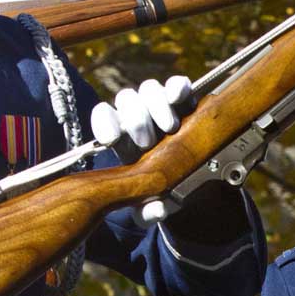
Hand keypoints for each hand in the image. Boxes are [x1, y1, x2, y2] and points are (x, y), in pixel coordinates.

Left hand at [91, 76, 192, 224]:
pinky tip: (182, 99)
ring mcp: (161, 104)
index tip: (112, 139)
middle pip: (127, 100)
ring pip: (148, 88)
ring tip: (170, 128)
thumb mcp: (152, 205)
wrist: (189, 175)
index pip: (104, 117)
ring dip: (157, 106)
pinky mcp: (185, 99)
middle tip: (147, 142)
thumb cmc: (163, 187)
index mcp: (123, 138)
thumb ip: (148, 211)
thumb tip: (157, 210)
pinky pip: (177, 84)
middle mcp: (139, 116)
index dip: (105, 122)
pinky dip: (178, 88)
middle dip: (136, 121)